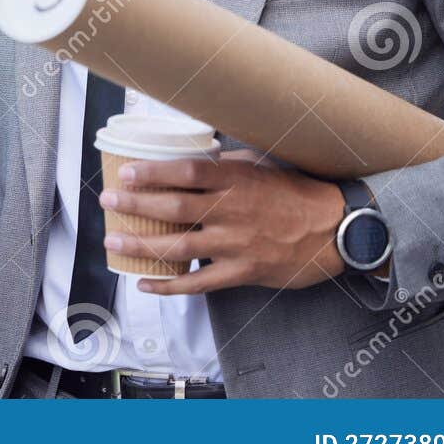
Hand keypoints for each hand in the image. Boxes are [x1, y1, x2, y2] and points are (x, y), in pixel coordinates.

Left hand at [100, 149, 345, 295]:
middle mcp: (232, 211)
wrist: (335, 230)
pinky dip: (170, 286)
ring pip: (179, 246)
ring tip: (113, 242)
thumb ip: (228, 164)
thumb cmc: (298, 193)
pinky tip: (146, 284)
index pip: (186, 172)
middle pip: (174, 208)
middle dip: (135, 205)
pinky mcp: (242, 272)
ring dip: (142, 246)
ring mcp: (236, 244)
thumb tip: (194, 158)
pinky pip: (199, 283)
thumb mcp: (264, 165)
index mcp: (236, 180)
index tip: (126, 171)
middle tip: (108, 201)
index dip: (153, 172)